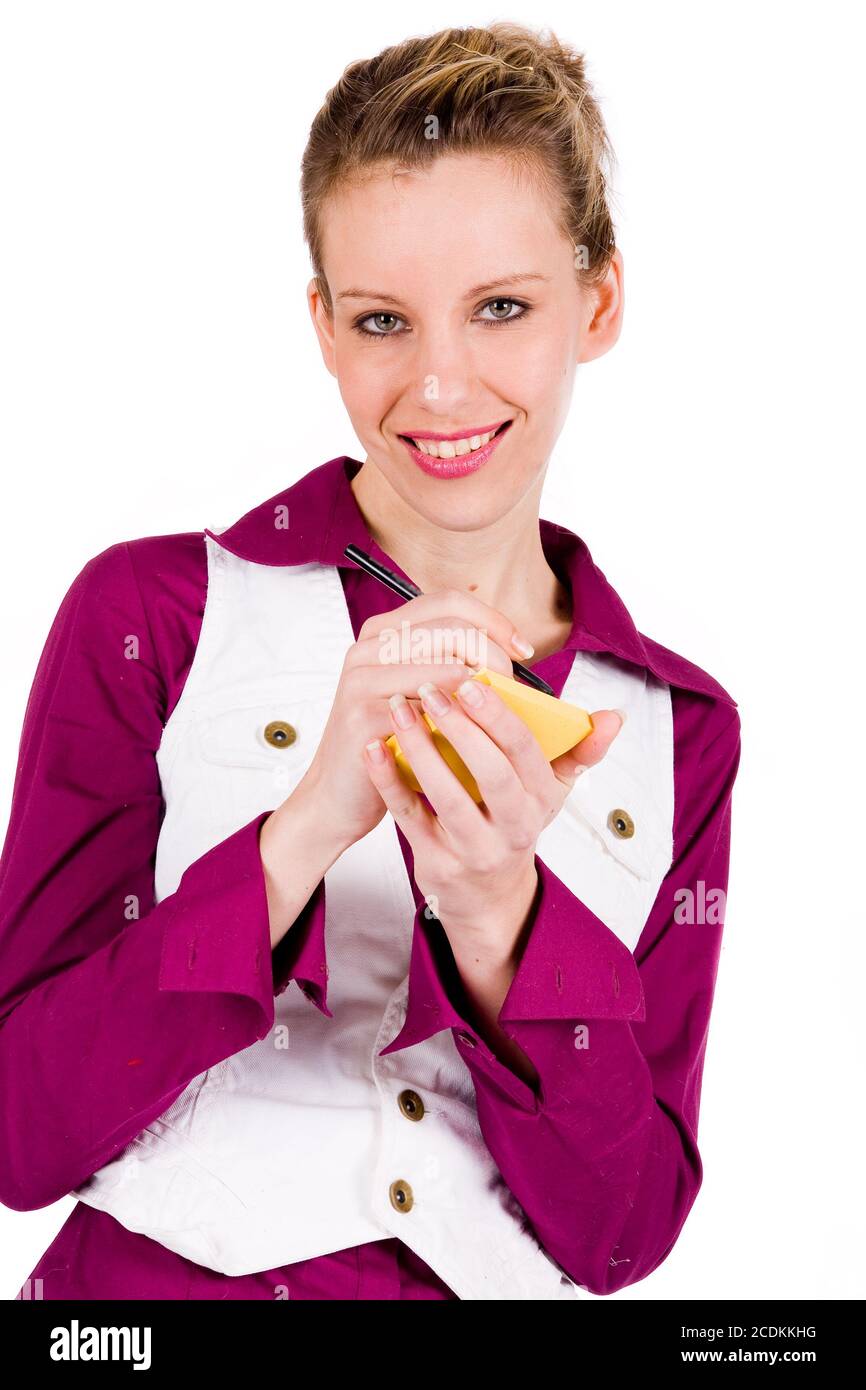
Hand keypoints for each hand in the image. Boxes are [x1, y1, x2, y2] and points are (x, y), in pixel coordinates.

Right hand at [293, 589, 539, 852]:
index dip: (493, 621)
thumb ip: (450, 664)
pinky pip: (428, 712)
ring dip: (482, 693)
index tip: (523, 650)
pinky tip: (474, 738)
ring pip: (445, 668)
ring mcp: (360, 680)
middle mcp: (367, 647)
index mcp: (383, 632)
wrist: (338, 794)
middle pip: (452, 629)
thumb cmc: (391, 743)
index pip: (449, 602)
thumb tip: (514, 654)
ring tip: (496, 714)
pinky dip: (460, 724)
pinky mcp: (361, 716)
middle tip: (513, 686)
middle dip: (495, 656)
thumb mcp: (420, 694)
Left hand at [361, 673, 624, 959]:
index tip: (473, 681)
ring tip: (400, 711)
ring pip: (449, 799)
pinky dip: (389, 783)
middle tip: (433, 688)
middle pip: (493, 776)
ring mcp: (474, 849)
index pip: (528, 753)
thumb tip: (613, 716)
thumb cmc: (513, 823)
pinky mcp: (437, 862)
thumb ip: (579, 750)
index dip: (501, 717)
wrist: (487, 896)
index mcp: (541, 800)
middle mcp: (514, 828)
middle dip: (463, 730)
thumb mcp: (551, 792)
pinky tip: (373, 749)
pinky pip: (410, 819)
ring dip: (422, 752)